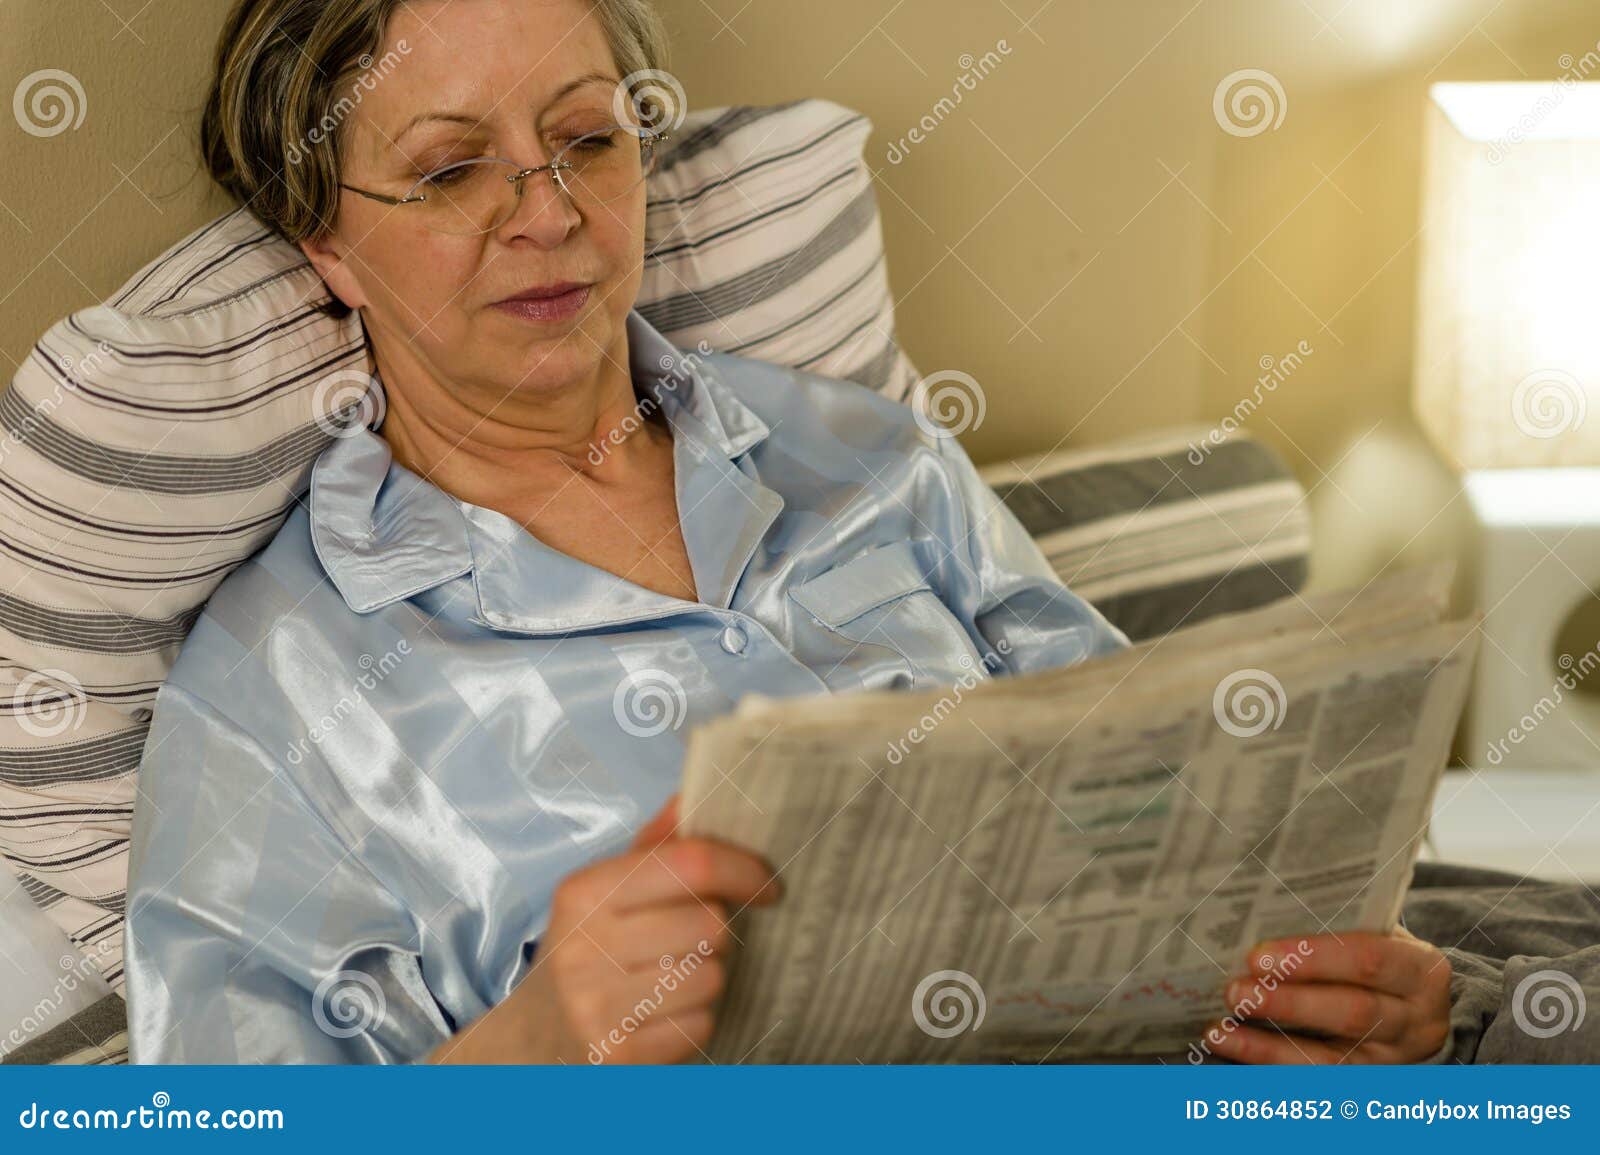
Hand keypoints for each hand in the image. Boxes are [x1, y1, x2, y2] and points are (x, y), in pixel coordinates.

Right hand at [513, 796, 777, 1063]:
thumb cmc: (586, 951)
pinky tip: (661, 1016)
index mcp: (586, 891)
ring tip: (671, 978)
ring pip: (710, 977)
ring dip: (706, 978)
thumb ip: (654, 847)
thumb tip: (695, 794)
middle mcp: (585, 945)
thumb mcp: (604, 894)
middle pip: (711, 925)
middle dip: (717, 933)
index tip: (768, 886)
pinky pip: (699, 1026)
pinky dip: (693, 1021)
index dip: (744, 869)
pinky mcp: (615, 1056)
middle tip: (693, 942)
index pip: (692, 864)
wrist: (530, 1039)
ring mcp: (596, 1006)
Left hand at [1201, 927, 1450, 1063]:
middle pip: (1352, 1015)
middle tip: (1235, 990)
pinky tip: (1232, 1052)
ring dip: (1268, 1047)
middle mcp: (1415, 1021)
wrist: (1421, 1011)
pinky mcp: (1366, 1085)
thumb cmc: (1384, 960)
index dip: (1312, 958)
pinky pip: (1315, 1083)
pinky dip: (1268, 1067)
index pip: (1368, 960)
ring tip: (1220, 1031)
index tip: (1258, 955)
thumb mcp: (1380, 937)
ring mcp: (1393, 1061)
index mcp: (1421, 971)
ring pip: (1331, 1061)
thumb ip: (1338, 927)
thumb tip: (1259, 918)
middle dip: (1288, 1004)